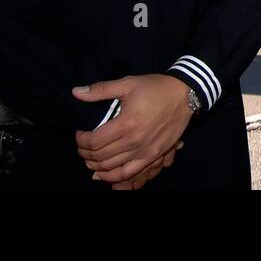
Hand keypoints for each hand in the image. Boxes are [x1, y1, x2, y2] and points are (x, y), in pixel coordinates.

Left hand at [73, 74, 193, 183]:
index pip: (94, 141)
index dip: (81, 140)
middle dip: (85, 153)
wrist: (185, 95)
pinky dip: (112, 177)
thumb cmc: (155, 87)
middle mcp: (134, 141)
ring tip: (90, 157)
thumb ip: (101, 90)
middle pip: (100, 156)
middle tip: (82, 145)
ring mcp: (144, 151)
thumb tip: (76, 92)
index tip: (80, 134)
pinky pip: (128, 173)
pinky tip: (103, 174)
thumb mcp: (128, 83)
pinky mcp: (153, 156)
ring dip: (95, 165)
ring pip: (111, 167)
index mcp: (126, 123)